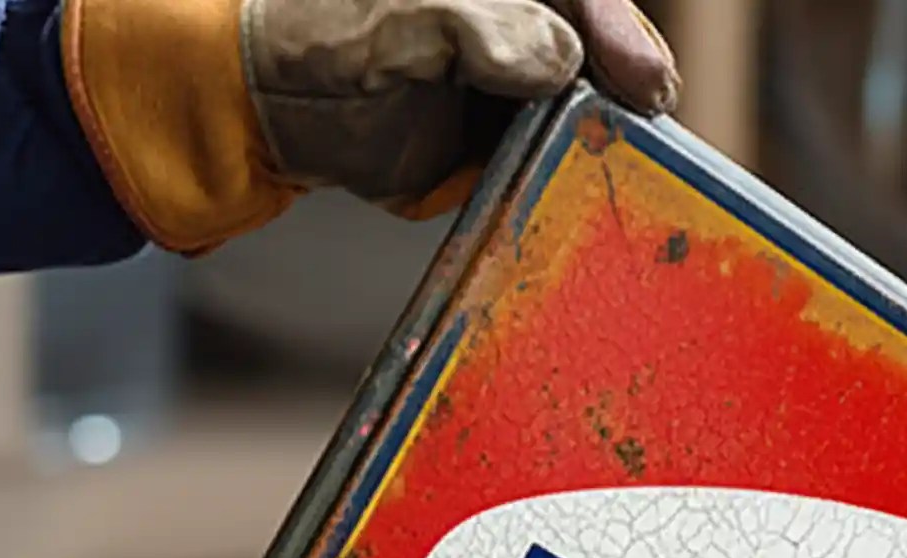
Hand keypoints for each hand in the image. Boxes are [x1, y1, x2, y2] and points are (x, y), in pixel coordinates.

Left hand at [62, 0, 679, 253]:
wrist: (256, 105)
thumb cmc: (315, 35)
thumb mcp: (394, 20)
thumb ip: (476, 28)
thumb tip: (558, 59)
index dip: (620, 30)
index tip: (644, 78)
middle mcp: (512, 27)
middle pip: (597, 50)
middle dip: (626, 84)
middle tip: (650, 116)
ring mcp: (504, 86)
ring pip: (579, 109)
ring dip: (601, 137)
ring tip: (628, 162)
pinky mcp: (486, 143)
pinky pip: (538, 158)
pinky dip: (558, 176)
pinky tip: (575, 188)